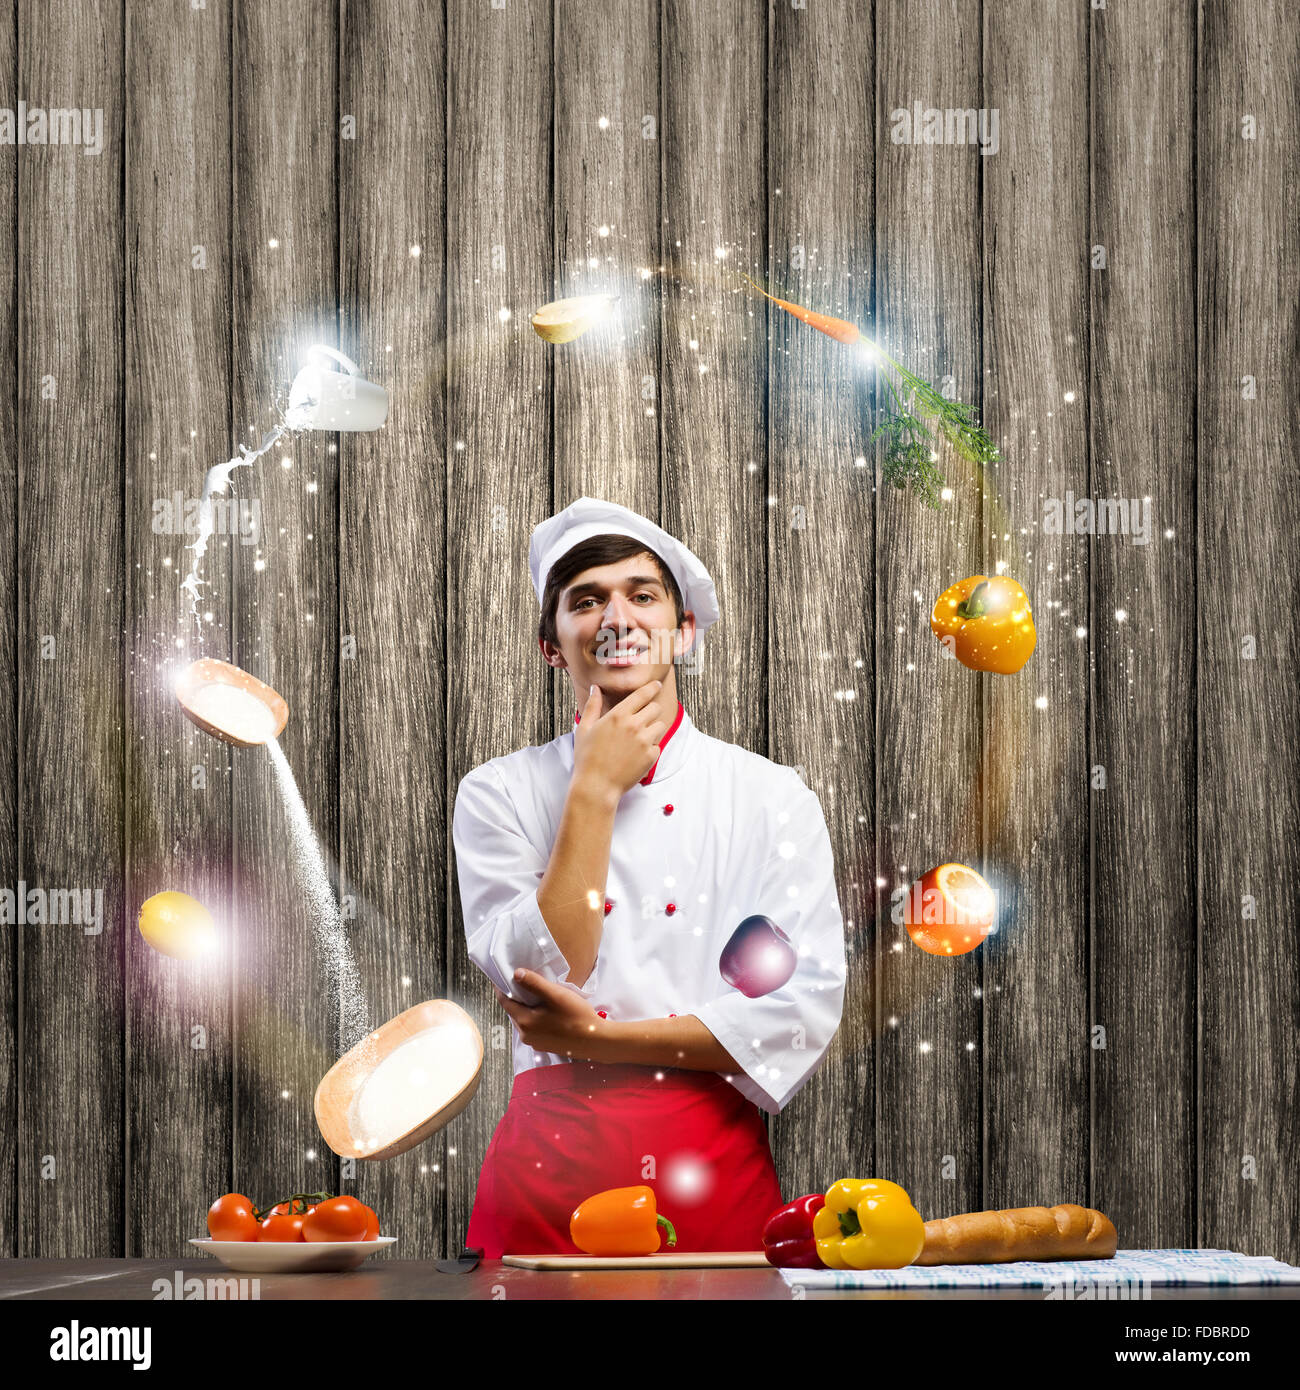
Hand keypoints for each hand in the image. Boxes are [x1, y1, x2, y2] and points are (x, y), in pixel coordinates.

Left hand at [494, 968, 609, 1059]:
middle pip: (514, 1011)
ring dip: (527, 1007)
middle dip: (516, 997)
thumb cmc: (576, 1016)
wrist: (595, 1041)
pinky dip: (535, 1017)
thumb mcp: (556, 995)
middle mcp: (526, 1035)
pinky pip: (534, 1027)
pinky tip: (547, 1010)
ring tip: (536, 994)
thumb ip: (534, 983)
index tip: (503, 976)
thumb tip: (516, 974)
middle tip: (523, 981)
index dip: (502, 988)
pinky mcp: (545, 1045)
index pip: (505, 1002)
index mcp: (525, 1022)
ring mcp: (535, 1042)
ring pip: (524, 1019)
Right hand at [572, 679, 666, 800]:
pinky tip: (637, 754)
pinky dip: (651, 748)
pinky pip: (658, 745)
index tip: (656, 685)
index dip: (651, 688)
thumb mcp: (584, 729)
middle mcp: (634, 726)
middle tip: (643, 718)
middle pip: (656, 708)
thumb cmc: (587, 758)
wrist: (596, 786)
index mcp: (618, 716)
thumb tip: (595, 688)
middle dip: (651, 710)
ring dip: (653, 729)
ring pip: (660, 725)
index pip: (642, 694)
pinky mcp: (651, 756)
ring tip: (639, 738)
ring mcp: (644, 741)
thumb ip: (592, 706)